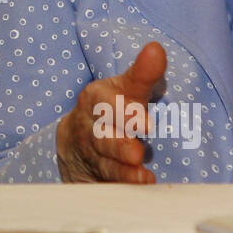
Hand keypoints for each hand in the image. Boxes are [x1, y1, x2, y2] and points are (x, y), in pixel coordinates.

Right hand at [55, 42, 165, 183]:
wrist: (76, 142)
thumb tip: (156, 48)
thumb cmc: (111, 108)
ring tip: (142, 175)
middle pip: (102, 136)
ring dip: (122, 170)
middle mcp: (89, 127)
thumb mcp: (124, 88)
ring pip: (104, 161)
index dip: (124, 112)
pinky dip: (123, 185)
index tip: (146, 123)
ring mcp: (90, 154)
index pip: (105, 104)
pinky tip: (142, 184)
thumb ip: (143, 72)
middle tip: (138, 151)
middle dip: (119, 144)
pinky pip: (107, 181)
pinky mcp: (95, 175)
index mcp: (95, 99)